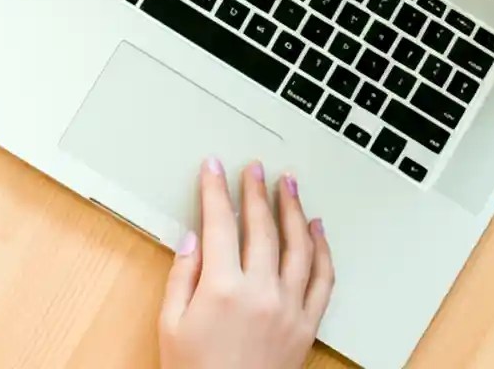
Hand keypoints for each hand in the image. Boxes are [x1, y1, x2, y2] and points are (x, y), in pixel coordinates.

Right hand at [159, 159, 333, 368]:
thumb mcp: (171, 325)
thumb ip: (182, 277)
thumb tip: (193, 239)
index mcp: (221, 288)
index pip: (219, 224)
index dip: (216, 191)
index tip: (214, 168)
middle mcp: (260, 292)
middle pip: (261, 228)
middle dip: (256, 191)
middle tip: (254, 168)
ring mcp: (288, 308)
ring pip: (297, 246)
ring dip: (293, 210)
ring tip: (289, 185)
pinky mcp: (306, 325)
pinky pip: (322, 279)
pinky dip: (323, 250)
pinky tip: (318, 231)